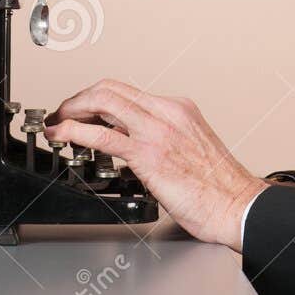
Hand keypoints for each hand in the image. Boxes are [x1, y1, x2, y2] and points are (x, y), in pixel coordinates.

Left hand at [44, 79, 266, 251]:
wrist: (238, 206)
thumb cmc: (219, 188)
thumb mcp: (190, 147)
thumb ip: (161, 139)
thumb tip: (130, 143)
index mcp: (178, 109)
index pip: (126, 91)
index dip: (95, 98)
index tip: (81, 111)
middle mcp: (167, 112)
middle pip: (110, 88)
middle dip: (78, 99)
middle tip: (62, 114)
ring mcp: (158, 130)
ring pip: (103, 101)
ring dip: (71, 109)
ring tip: (56, 124)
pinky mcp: (149, 154)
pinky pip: (103, 135)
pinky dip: (75, 131)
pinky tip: (63, 136)